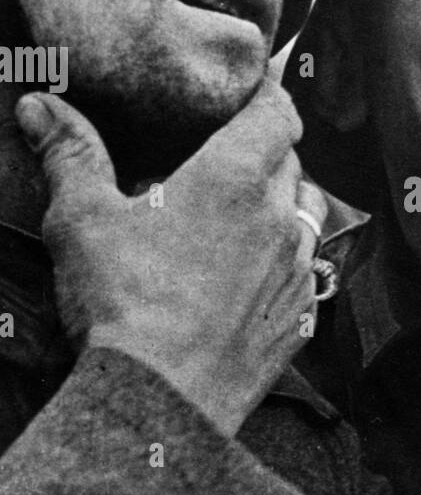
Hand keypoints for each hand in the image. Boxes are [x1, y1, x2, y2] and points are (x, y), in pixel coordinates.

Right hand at [16, 79, 325, 437]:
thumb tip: (41, 105)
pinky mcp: (300, 318)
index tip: (251, 95)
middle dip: (264, 153)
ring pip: (306, 216)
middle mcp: (279, 217)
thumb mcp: (82, 219)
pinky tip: (252, 277)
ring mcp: (297, 270)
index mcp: (235, 177)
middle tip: (224, 160)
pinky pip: (306, 275)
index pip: (277, 112)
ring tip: (241, 217)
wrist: (162, 399)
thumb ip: (71, 154)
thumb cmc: (123, 302)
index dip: (268, 97)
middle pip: (290, 162)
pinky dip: (285, 265)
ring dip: (281, 207)